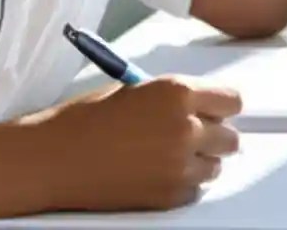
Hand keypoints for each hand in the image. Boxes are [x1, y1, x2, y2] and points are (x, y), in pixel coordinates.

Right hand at [23, 76, 243, 211]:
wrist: (54, 158)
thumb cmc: (85, 120)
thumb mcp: (133, 90)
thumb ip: (171, 98)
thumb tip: (196, 106)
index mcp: (176, 93)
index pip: (232, 100)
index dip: (220, 106)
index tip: (214, 110)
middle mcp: (185, 128)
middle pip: (230, 137)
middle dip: (213, 135)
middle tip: (190, 135)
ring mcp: (179, 165)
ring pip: (215, 166)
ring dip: (199, 161)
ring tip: (167, 156)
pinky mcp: (170, 195)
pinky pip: (195, 190)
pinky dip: (182, 184)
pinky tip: (155, 174)